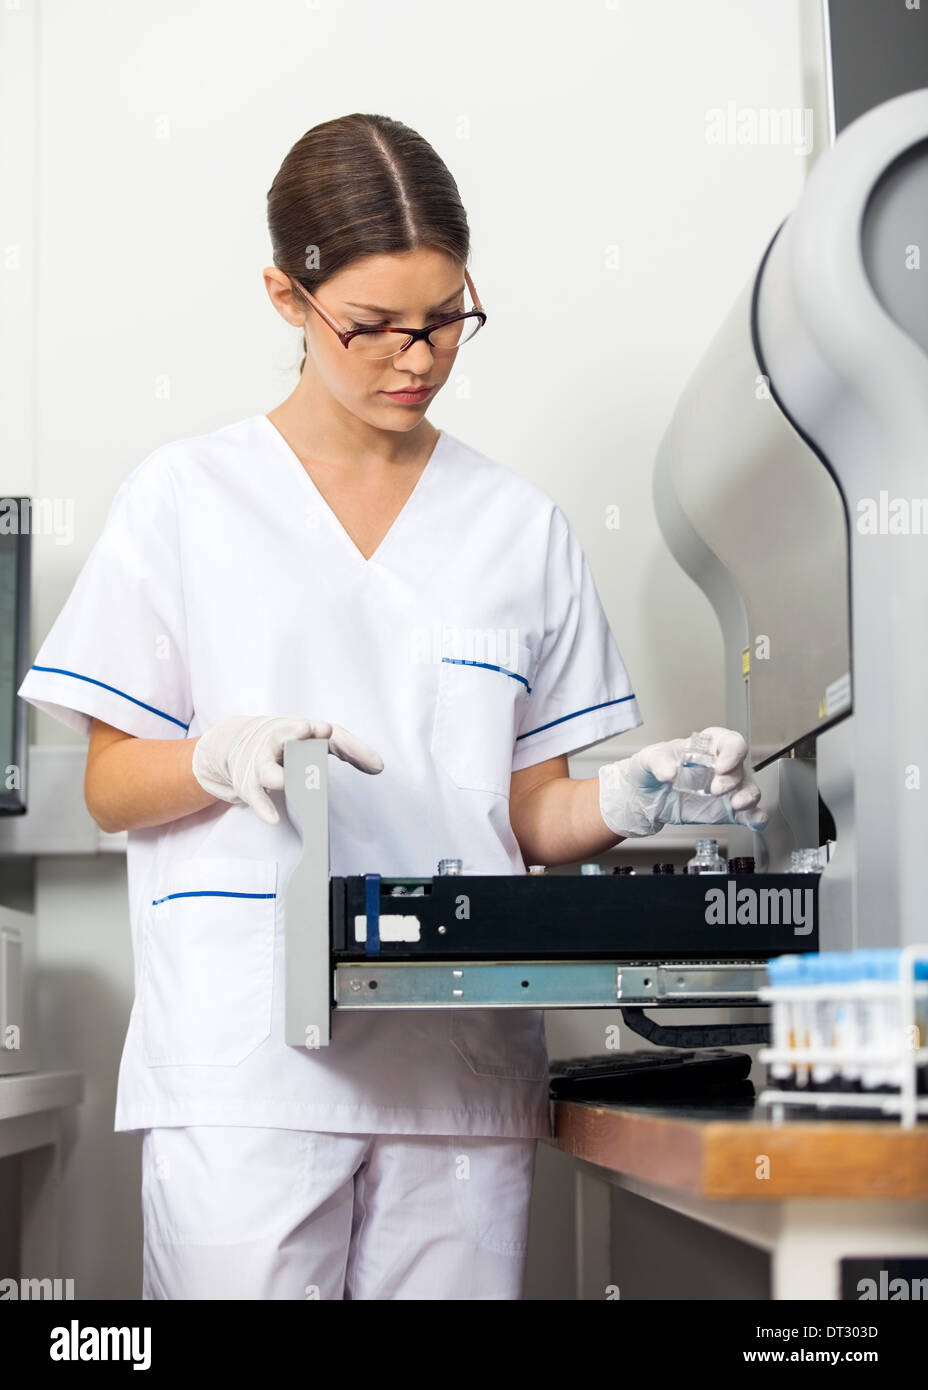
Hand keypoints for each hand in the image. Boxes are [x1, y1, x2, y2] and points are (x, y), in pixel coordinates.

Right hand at [192, 715, 383, 825]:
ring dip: (276, 775)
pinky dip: (263, 808)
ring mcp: (260, 763)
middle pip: (282, 737)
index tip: (325, 730)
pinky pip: (254, 797)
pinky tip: (273, 819)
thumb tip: (379, 766)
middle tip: (305, 733)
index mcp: (297, 731)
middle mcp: (276, 742)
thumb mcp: (317, 739)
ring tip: (284, 782)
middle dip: (293, 735)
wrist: (235, 742)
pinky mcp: (247, 784)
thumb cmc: (287, 741)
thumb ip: (349, 750)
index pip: (309, 729)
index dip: (318, 731)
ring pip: (266, 769)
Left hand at [598, 726, 766, 837]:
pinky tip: (755, 822)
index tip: (721, 765)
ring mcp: (726, 790)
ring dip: (748, 797)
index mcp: (707, 747)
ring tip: (736, 805)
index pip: (730, 742)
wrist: (644, 798)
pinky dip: (756, 819)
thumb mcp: (648, 759)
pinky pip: (749, 814)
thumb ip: (658, 761)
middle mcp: (722, 767)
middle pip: (741, 768)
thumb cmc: (650, 770)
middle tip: (715, 789)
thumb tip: (670, 772)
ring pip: (750, 790)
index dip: (732, 752)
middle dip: (732, 779)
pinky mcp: (725, 812)